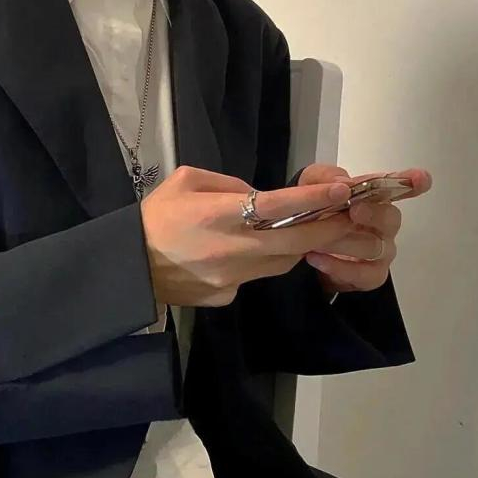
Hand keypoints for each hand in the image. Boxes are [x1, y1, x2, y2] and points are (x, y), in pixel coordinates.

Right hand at [140, 166, 355, 306]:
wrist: (129, 265)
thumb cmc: (156, 216)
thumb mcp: (186, 181)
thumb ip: (227, 184)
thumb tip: (258, 196)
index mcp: (218, 215)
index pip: (277, 206)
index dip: (313, 199)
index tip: (342, 191)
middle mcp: (231, 249)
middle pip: (293, 242)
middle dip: (326, 230)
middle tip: (348, 216)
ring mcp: (230, 278)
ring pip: (281, 263)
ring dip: (298, 247)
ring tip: (308, 229)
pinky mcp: (225, 296)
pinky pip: (257, 276)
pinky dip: (266, 261)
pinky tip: (255, 251)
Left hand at [298, 165, 432, 292]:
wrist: (302, 247)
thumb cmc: (316, 213)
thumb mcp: (310, 186)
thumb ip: (324, 178)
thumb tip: (342, 183)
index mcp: (373, 198)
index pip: (397, 187)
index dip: (411, 183)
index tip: (421, 179)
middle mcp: (383, 224)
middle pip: (391, 218)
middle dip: (374, 214)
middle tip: (353, 211)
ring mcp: (381, 251)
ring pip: (375, 247)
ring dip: (344, 242)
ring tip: (317, 239)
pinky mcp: (371, 274)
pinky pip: (362, 273)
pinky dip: (337, 267)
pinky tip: (315, 258)